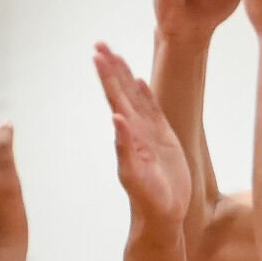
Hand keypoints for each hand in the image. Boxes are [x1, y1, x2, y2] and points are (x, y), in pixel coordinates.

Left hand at [95, 44, 191, 228]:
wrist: (163, 215)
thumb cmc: (148, 200)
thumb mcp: (135, 176)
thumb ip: (125, 148)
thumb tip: (116, 119)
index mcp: (127, 135)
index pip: (114, 99)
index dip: (107, 76)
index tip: (98, 54)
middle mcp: (135, 130)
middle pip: (121, 92)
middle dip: (111, 68)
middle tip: (100, 44)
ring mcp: (148, 134)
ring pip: (135, 97)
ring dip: (124, 76)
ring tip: (116, 55)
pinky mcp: (163, 139)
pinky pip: (152, 111)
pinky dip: (145, 94)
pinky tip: (139, 81)